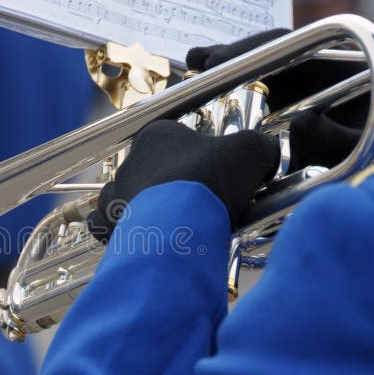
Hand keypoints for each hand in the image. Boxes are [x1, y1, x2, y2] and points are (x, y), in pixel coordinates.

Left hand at [87, 121, 278, 241]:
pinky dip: (120, 231)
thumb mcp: (250, 152)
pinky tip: (142, 238)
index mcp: (156, 136)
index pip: (174, 141)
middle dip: (172, 187)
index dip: (196, 160)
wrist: (178, 225)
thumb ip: (262, 146)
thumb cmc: (209, 180)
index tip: (213, 177)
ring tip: (170, 226)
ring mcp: (114, 193)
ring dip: (145, 208)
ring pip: (126, 196)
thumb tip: (268, 153)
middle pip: (152, 171)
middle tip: (196, 205)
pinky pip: (105, 224)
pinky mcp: (107, 224)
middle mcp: (129, 161)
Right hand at [185, 29, 373, 169]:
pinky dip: (225, 99)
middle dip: (230, 59)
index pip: (295, 46)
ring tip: (191, 70)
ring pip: (256, 78)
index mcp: (346, 73)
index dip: (253, 50)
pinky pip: (252, 102)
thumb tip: (303, 123)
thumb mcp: (365, 155)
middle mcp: (320, 79)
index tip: (219, 62)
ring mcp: (299, 98)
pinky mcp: (283, 120)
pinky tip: (198, 98)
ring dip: (222, 75)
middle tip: (196, 62)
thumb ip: (336, 140)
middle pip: (268, 57)